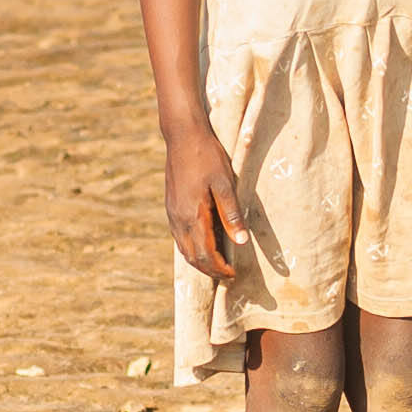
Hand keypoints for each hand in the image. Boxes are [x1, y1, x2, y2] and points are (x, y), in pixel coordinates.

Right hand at [159, 122, 242, 281]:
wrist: (182, 135)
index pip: (205, 254)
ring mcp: (172, 213)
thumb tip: (241, 242)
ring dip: (199, 261)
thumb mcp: (225, 183)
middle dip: (210, 270)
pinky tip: (204, 244)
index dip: (219, 268)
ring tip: (217, 265)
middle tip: (227, 275)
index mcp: (192, 215)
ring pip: (183, 249)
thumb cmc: (207, 156)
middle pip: (192, 257)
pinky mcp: (171, 206)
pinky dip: (192, 248)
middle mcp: (178, 219)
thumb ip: (231, 214)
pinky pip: (180, 237)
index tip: (234, 274)